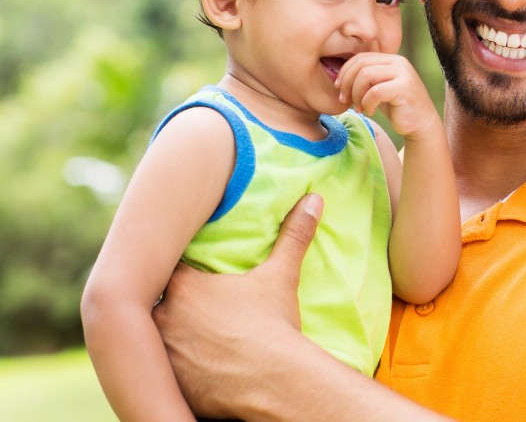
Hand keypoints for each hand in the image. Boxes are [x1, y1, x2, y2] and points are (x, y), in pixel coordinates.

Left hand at [152, 194, 322, 417]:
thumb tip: (314, 199)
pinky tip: (193, 369)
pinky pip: (162, 375)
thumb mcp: (282, 277)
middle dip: (168, 307)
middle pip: (152, 304)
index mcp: (185, 286)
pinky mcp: (169, 385)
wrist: (274, 382)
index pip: (164, 268)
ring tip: (190, 342)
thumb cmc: (274, 326)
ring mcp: (162, 354)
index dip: (176, 273)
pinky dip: (174, 371)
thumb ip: (293, 235)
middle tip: (192, 314)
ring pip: (153, 340)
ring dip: (166, 338)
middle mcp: (163, 317)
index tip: (190, 276)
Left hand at [335, 53, 441, 139]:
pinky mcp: (405, 87)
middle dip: (347, 83)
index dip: (345, 72)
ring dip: (356, 94)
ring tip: (359, 108)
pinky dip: (367, 103)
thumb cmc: (397, 108)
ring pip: (366, 76)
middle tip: (344, 100)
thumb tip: (339, 76)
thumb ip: (366, 79)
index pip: (360, 57)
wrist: (421, 125)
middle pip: (361, 65)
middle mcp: (399, 62)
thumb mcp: (379, 89)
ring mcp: (403, 73)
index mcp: (391, 59)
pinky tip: (369, 112)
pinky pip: (375, 92)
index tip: (339, 89)